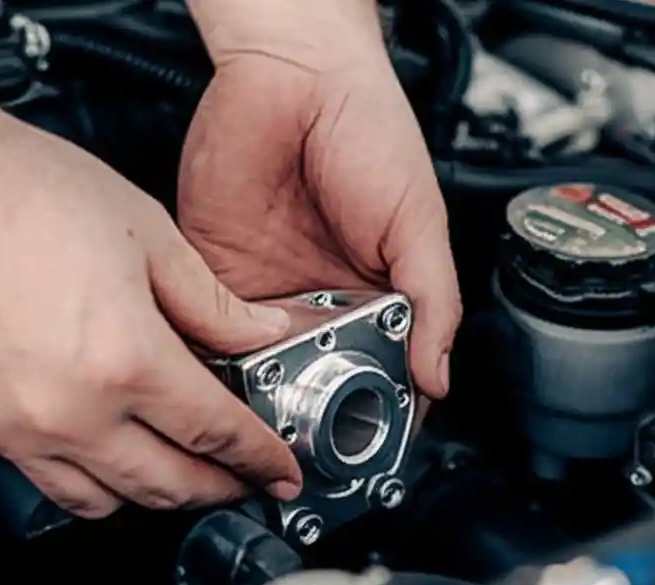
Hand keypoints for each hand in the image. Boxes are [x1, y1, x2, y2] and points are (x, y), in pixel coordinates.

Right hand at [0, 122, 302, 517]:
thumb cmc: (17, 193)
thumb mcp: (147, 234)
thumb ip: (213, 301)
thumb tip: (260, 333)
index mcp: (124, 359)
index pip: (216, 434)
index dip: (259, 458)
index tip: (279, 470)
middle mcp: (68, 410)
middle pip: (166, 486)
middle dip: (218, 489)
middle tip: (242, 480)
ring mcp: (12, 427)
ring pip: (101, 503)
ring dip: (151, 496)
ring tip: (177, 470)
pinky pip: (40, 480)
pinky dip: (84, 479)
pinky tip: (102, 449)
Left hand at [179, 0, 461, 398]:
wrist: (293, 73)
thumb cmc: (367, 127)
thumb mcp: (420, 223)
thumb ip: (434, 303)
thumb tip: (438, 375)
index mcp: (379, 289)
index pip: (384, 365)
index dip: (381, 404)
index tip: (375, 442)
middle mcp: (324, 296)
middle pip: (322, 374)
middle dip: (319, 404)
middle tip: (315, 431)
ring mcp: (269, 288)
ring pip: (267, 363)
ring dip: (267, 388)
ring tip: (274, 408)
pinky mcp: (219, 271)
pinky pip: (215, 329)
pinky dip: (218, 356)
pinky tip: (229, 374)